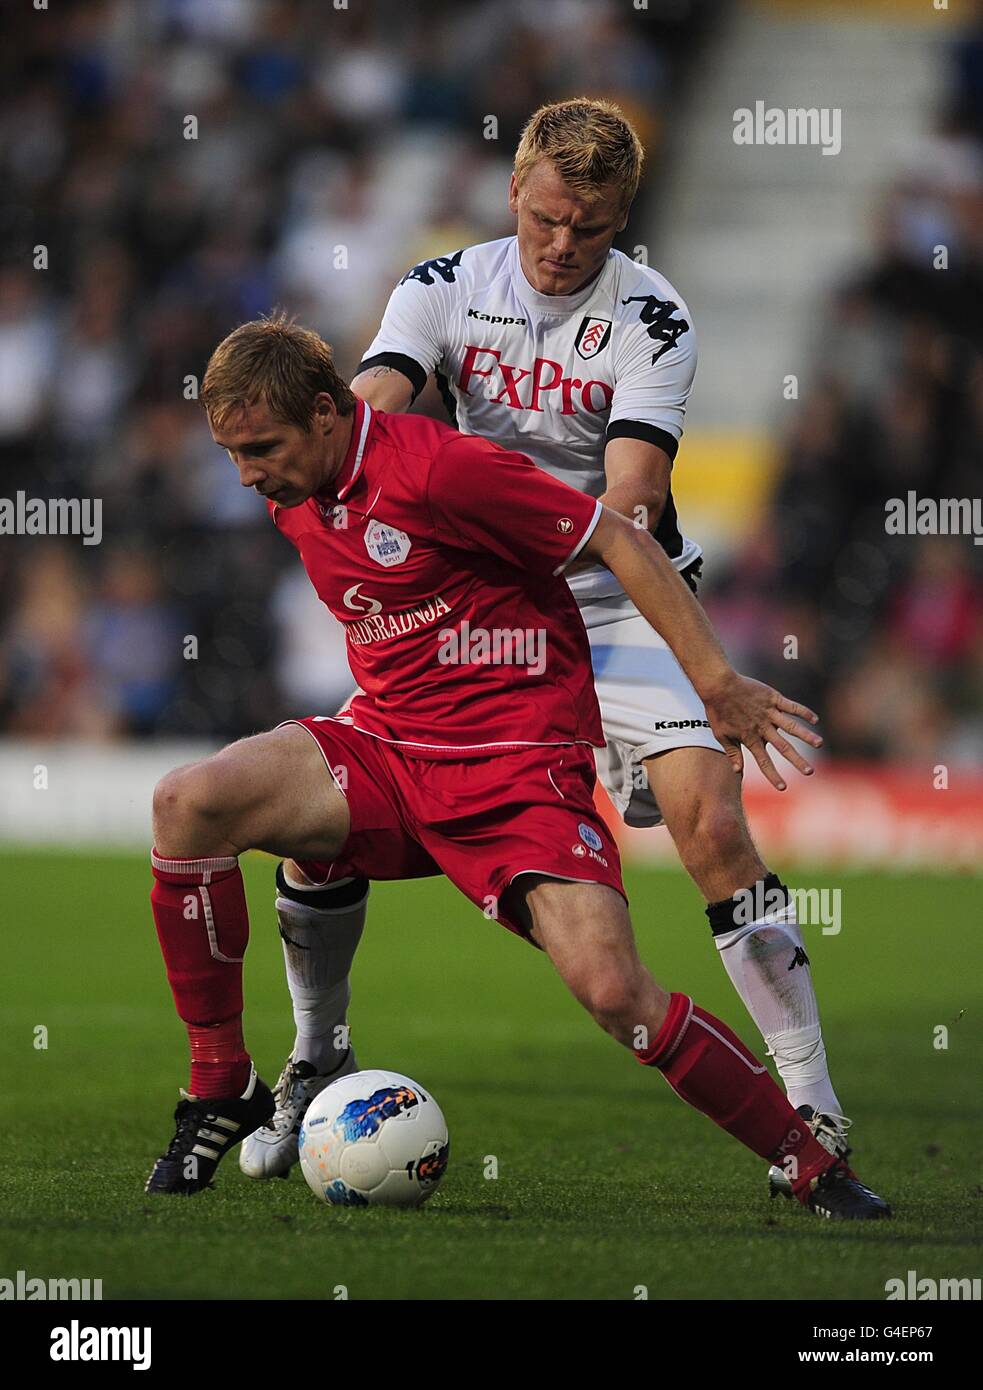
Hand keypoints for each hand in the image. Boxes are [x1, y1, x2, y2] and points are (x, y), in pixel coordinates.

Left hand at [701, 674, 821, 790]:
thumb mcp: (721, 734)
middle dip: (797, 760)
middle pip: (783, 747)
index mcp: (750, 738)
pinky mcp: (772, 698)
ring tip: (819, 744)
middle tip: (809, 772)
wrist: (718, 685)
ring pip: (791, 726)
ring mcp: (769, 712)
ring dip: (806, 736)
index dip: (773, 775)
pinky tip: (815, 719)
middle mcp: (762, 727)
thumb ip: (732, 752)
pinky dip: (803, 712)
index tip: (783, 788)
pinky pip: (791, 706)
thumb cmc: (717, 710)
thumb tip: (737, 771)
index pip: (764, 761)